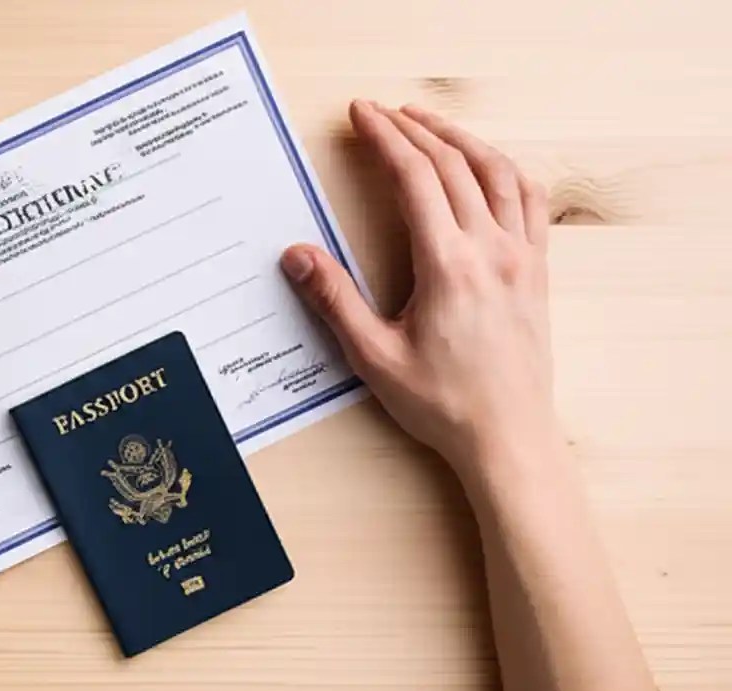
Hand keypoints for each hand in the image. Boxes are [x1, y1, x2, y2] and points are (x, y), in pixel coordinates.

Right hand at [281, 100, 553, 481]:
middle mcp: (491, 249)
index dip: (384, 138)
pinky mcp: (536, 271)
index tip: (361, 115)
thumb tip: (296, 255)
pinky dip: (504, 170)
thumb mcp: (374, 356)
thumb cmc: (442, 403)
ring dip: (461, 139)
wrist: (508, 437)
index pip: (415, 178)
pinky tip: (488, 166)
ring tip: (429, 123)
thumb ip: (334, 300)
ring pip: (497, 172)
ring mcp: (521, 257)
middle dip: (413, 129)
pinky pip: (529, 201)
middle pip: (453, 165)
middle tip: (380, 112)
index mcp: (448, 265)